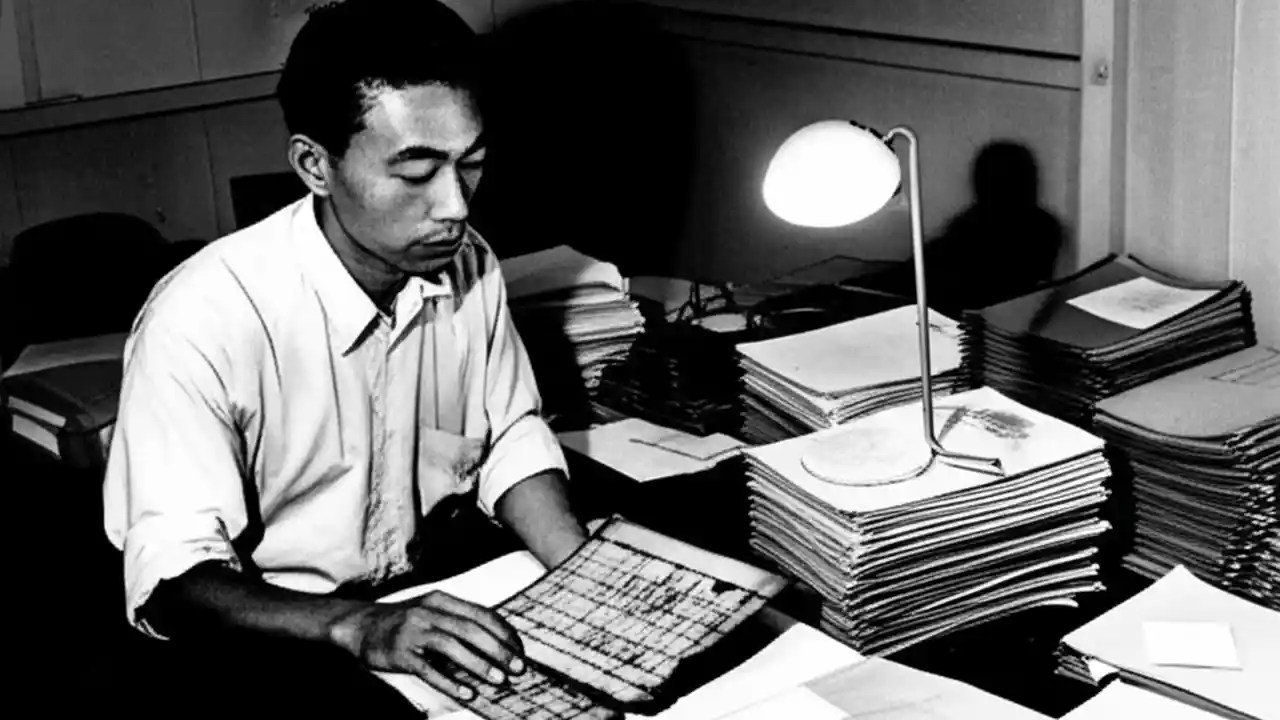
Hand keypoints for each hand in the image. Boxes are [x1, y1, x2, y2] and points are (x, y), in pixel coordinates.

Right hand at [331, 591, 525, 702]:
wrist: (361, 625)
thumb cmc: (405, 622)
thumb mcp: (432, 612)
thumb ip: (460, 622)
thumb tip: (497, 643)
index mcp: (442, 600)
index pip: (481, 614)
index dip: (504, 633)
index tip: (521, 650)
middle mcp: (429, 612)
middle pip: (471, 629)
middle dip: (499, 650)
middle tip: (518, 667)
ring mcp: (414, 631)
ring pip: (452, 646)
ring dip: (479, 664)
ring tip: (499, 679)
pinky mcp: (401, 653)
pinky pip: (429, 669)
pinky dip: (450, 681)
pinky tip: (467, 692)